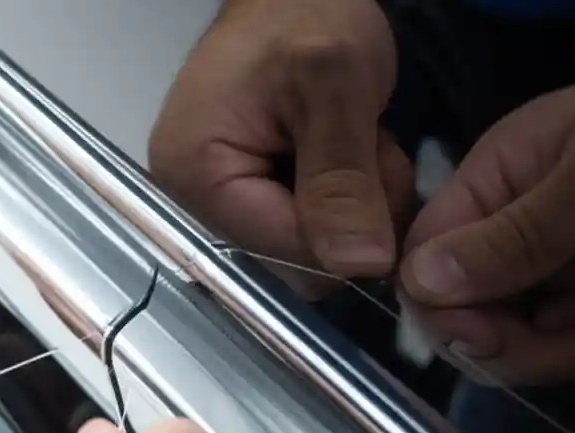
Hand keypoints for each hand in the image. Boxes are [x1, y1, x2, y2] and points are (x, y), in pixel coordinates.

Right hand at [149, 0, 413, 296]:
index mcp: (193, 176)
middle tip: (371, 152)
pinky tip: (349, 156)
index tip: (382, 182)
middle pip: (290, 263)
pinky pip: (306, 231)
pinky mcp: (247, 198)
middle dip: (349, 218)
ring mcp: (218, 203)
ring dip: (353, 207)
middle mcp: (192, 203)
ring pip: (308, 251)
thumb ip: (343, 178)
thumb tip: (359, 266)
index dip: (344, 236)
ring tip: (361, 145)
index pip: (278, 252)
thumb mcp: (334, 85)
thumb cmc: (304, 14)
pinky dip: (343, 200)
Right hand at [399, 38, 574, 385]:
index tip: (498, 337)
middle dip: (529, 346)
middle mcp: (505, 234)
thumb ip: (516, 235)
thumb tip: (420, 281)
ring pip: (521, 349)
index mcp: (489, 188)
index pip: (423, 264)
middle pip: (470, 322)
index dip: (449, 313)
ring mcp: (549, 273)